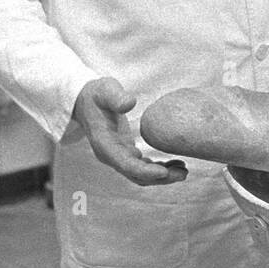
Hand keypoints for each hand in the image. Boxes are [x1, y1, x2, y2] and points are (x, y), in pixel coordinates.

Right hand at [72, 77, 187, 184]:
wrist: (85, 101)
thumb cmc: (97, 94)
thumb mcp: (105, 89)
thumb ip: (117, 96)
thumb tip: (130, 102)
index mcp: (105, 145)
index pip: (126, 165)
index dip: (145, 171)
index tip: (164, 172)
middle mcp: (111, 156)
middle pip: (136, 175)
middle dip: (160, 178)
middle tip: (183, 174)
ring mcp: (118, 157)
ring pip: (141, 175)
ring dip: (162, 176)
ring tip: (183, 171)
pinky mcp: (126, 154)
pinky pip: (143, 168)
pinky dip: (159, 169)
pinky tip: (175, 164)